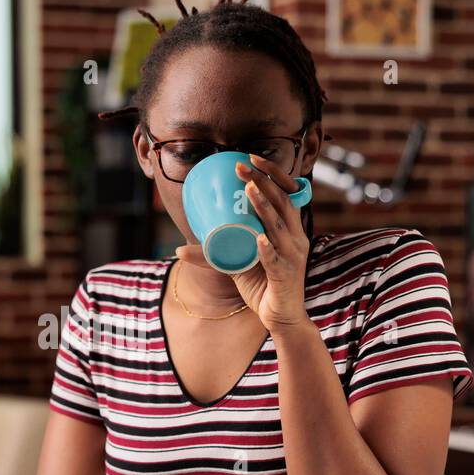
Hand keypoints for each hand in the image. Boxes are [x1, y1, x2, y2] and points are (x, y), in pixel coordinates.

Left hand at [175, 154, 311, 333]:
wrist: (282, 318)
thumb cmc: (262, 286)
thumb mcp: (236, 264)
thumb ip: (213, 254)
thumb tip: (178, 249)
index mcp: (288, 229)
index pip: (285, 193)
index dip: (271, 173)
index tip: (250, 156)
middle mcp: (295, 238)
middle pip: (282, 202)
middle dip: (262, 181)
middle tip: (241, 166)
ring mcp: (292, 257)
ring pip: (279, 227)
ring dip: (264, 206)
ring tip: (249, 189)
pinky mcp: (286, 277)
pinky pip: (276, 261)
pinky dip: (267, 250)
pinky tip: (259, 240)